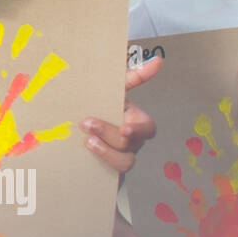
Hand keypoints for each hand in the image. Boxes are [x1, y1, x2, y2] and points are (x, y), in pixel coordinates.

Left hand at [80, 54, 161, 172]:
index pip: (147, 127)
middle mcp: (132, 140)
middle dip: (109, 133)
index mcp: (134, 120)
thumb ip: (132, 77)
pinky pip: (113, 175)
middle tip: (86, 123)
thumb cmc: (100, 107)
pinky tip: (86, 156)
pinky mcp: (110, 171)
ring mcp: (122, 157)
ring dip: (106, 152)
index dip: (138, 128)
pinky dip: (102, 165)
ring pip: (125, 162)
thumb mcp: (112, 91)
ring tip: (87, 142)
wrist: (79, 133)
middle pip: (130, 142)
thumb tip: (158, 61)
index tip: (124, 127)